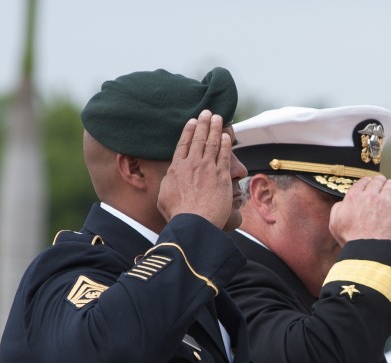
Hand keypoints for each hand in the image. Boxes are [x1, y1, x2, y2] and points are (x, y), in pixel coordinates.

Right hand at [157, 109, 236, 228]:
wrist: (194, 222)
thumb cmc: (178, 214)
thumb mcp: (163, 197)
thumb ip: (167, 184)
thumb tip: (169, 179)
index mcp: (177, 168)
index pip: (183, 144)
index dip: (189, 131)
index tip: (193, 121)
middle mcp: (192, 164)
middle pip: (199, 139)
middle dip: (204, 124)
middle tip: (208, 112)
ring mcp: (207, 169)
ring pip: (212, 143)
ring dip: (216, 129)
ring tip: (219, 118)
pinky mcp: (221, 176)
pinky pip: (224, 156)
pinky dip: (226, 144)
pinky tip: (228, 136)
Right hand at [329, 175, 390, 245]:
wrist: (369, 249)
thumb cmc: (351, 239)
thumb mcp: (335, 223)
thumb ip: (337, 209)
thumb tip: (343, 203)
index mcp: (354, 197)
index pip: (363, 181)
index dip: (367, 181)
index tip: (369, 183)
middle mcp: (370, 195)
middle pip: (377, 181)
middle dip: (379, 181)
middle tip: (381, 182)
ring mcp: (384, 201)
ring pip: (389, 185)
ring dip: (389, 184)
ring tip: (390, 185)